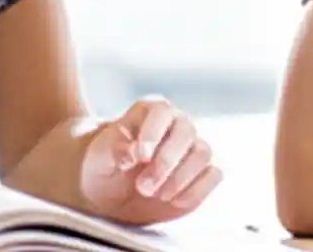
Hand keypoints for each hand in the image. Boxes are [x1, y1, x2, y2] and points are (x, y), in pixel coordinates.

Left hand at [79, 96, 222, 224]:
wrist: (113, 195)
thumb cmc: (106, 166)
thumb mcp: (100, 156)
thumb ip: (114, 148)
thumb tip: (133, 152)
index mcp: (152, 112)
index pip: (162, 112)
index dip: (153, 133)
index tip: (140, 157)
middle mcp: (177, 124)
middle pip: (186, 132)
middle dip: (166, 162)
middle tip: (143, 187)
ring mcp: (193, 148)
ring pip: (202, 153)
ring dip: (179, 178)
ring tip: (155, 195)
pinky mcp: (203, 173)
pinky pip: (213, 175)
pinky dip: (196, 189)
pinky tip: (173, 200)